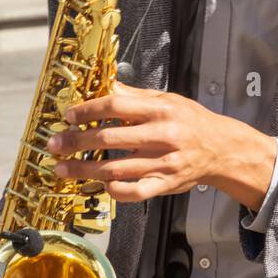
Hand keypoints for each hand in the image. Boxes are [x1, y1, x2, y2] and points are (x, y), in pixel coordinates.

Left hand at [47, 82, 277, 210]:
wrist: (222, 149)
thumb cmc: (191, 121)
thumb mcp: (167, 99)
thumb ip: (135, 96)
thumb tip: (104, 84)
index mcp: (161, 109)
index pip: (116, 105)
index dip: (88, 110)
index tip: (69, 116)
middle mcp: (162, 135)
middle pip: (110, 138)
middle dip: (77, 142)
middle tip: (55, 145)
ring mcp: (164, 162)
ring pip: (117, 168)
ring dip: (85, 170)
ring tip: (63, 169)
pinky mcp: (166, 184)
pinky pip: (135, 192)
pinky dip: (115, 191)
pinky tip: (100, 186)